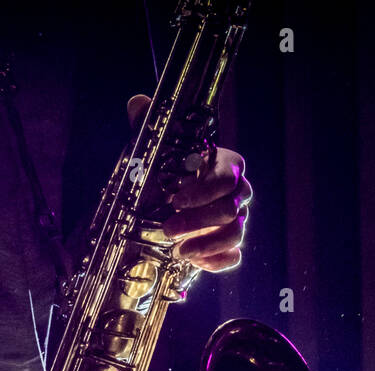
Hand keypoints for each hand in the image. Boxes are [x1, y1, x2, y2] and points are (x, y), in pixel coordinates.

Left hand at [127, 94, 251, 272]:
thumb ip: (148, 125)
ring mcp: (235, 220)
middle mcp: (236, 193)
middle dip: (198, 221)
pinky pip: (234, 257)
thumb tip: (138, 103)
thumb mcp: (153, 148)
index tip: (176, 199)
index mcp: (224, 166)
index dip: (205, 189)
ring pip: (237, 234)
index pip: (229, 176)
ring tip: (179, 251)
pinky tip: (196, 263)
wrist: (164, 201)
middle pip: (231, 209)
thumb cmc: (165, 172)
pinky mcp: (228, 245)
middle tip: (168, 228)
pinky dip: (217, 262)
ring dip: (206, 245)